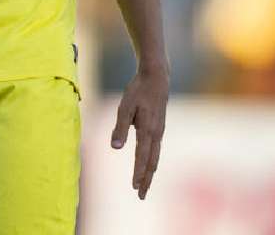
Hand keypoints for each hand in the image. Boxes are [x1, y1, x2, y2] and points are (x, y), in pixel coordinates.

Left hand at [110, 66, 167, 198]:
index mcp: (147, 130)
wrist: (156, 78)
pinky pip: (156, 150)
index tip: (134, 187)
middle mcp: (156, 134)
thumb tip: (115, 148)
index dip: (138, 173)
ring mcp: (159, 131)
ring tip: (144, 185)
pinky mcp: (159, 128)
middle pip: (152, 162)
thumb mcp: (125, 107)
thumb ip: (120, 127)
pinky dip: (152, 161)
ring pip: (155, 157)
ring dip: (149, 173)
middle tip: (141, 196)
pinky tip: (147, 166)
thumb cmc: (138, 91)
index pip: (142, 157)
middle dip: (146, 180)